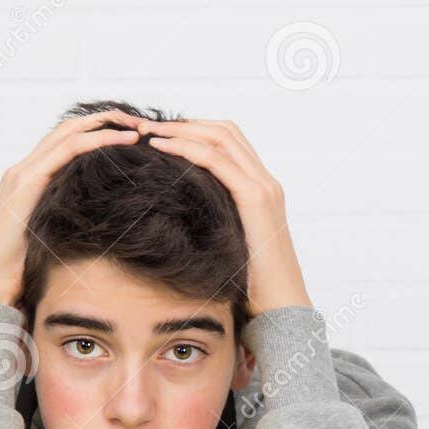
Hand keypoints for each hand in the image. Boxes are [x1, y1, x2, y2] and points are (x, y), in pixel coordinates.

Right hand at [0, 110, 144, 305]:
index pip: (67, 142)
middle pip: (69, 129)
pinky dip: (97, 140)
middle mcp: (25, 170)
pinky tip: (123, 141)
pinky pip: (67, 150)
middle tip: (141, 123)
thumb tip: (106, 227)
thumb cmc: (24, 268)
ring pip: (69, 133)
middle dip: (107, 120)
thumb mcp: (56, 236)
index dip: (99, 132)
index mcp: (31, 180)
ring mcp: (24, 173)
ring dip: (106, 125)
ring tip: (138, 128)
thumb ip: (72, 221)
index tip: (132, 135)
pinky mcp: (28, 182)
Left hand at [138, 118, 311, 317]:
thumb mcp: (229, 242)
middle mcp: (266, 181)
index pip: (228, 142)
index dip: (193, 130)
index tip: (160, 134)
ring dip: (181, 130)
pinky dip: (187, 148)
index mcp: (262, 189)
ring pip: (221, 137)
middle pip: (224, 130)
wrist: (281, 304)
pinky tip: (162, 148)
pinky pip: (217, 161)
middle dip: (184, 123)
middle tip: (147, 126)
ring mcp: (264, 188)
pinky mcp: (256, 199)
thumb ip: (215, 220)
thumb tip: (179, 215)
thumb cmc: (253, 285)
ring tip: (148, 132)